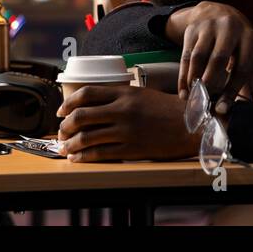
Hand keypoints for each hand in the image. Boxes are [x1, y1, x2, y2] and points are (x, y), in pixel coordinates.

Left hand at [56, 84, 197, 161]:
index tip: (61, 111)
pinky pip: (100, 153)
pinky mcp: (131, 148)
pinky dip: (84, 157)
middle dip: (65, 126)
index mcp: (125, 92)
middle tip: (61, 132)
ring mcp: (126, 130)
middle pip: (81, 116)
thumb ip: (120, 97)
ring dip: (70, 144)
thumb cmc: (168, 110)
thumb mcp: (143, 94)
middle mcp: (123, 109)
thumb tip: (94, 104)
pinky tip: (78, 158)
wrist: (191, 126)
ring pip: (87, 137)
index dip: (68, 103)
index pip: (86, 93)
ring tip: (65, 148)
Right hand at [167, 1, 252, 109]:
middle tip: (205, 102)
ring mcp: (209, 26)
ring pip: (199, 56)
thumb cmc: (234, 38)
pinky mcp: (192, 29)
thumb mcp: (244, 49)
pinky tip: (184, 90)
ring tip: (193, 97)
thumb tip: (242, 104)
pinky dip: (183, 76)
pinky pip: (186, 55)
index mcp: (249, 36)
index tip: (222, 107)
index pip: (243, 67)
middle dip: (210, 82)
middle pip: (219, 59)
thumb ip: (243, 74)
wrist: (214, 10)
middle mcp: (230, 27)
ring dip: (194, 79)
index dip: (232, 89)